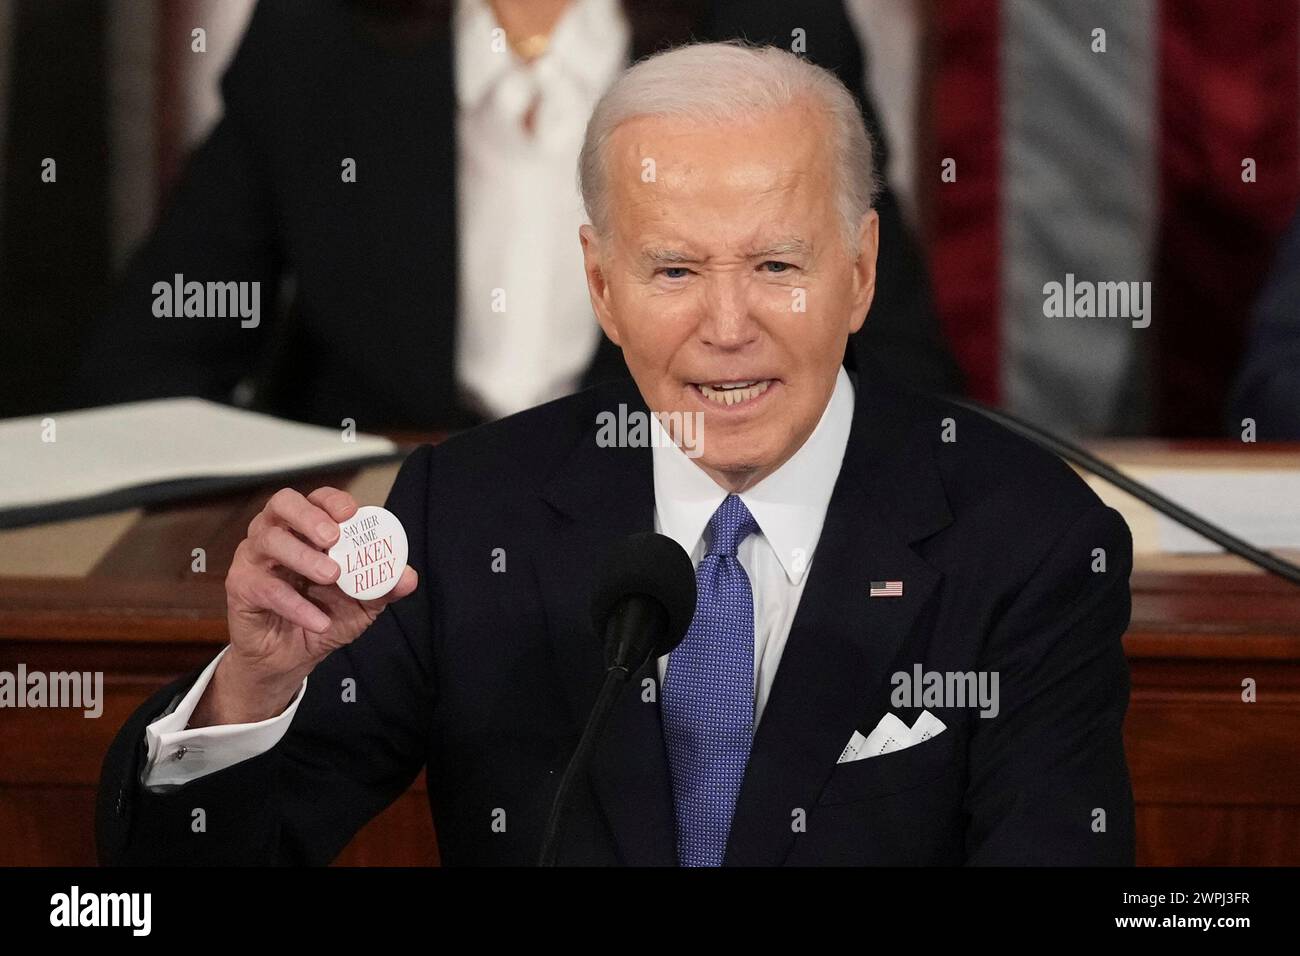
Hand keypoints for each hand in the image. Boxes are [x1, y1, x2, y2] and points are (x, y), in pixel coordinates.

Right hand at [200, 487, 417, 724]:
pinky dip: (295, 604)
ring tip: (332, 576)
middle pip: (282, 504)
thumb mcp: (362, 603)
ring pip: (269, 540)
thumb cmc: (324, 616)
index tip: (351, 514)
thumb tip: (408, 577)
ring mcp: (255, 558)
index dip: (332, 501)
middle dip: (309, 516)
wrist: (292, 658)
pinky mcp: (241, 587)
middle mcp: (276, 533)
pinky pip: (265, 588)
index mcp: (306, 528)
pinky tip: (318, 620)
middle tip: (333, 537)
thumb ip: (383, 586)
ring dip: (303, 556)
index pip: (316, 498)